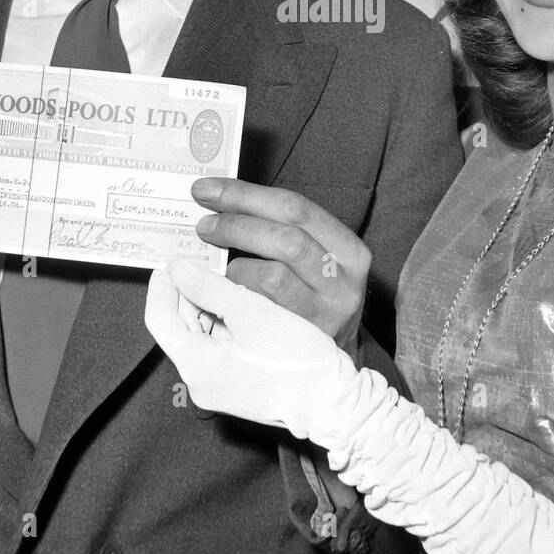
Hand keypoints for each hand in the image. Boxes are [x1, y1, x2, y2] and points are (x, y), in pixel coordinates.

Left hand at [145, 257, 353, 436]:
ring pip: (199, 336)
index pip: (159, 316)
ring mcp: (217, 387)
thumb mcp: (250, 311)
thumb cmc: (295, 359)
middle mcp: (199, 382)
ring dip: (205, 305)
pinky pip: (217, 348)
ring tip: (219, 275)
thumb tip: (179, 267)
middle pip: (178, 326)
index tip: (173, 257)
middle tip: (198, 259)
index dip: (163, 283)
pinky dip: (221, 323)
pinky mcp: (236, 386)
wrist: (333, 403)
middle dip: (186, 291)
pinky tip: (237, 302)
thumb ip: (209, 286)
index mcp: (196, 365)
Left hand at [192, 177, 369, 351]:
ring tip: (218, 266)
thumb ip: (279, 229)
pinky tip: (222, 292)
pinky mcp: (300, 344)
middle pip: (286, 240)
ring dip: (235, 266)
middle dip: (236, 225)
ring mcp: (324, 316)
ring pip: (271, 278)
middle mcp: (343, 283)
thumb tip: (220, 200)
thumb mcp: (314, 259)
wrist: (328, 365)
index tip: (208, 189)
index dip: (246, 195)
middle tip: (203, 224)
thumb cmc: (312, 297)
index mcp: (349, 250)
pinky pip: (257, 311)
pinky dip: (234, 296)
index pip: (295, 209)